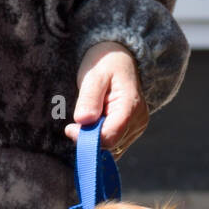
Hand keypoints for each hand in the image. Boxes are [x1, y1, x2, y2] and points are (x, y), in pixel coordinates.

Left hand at [65, 42, 147, 158]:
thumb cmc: (106, 63)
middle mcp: (138, 121)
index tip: (70, 128)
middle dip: (90, 138)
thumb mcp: (94, 75)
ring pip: (111, 149)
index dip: (88, 138)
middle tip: (77, 122)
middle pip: (110, 145)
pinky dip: (101, 140)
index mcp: (130, 106)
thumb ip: (89, 98)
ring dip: (95, 139)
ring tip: (90, 117)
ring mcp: (137, 128)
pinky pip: (114, 146)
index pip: (109, 136)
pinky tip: (96, 124)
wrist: (121, 59)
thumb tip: (83, 121)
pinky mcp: (132, 133)